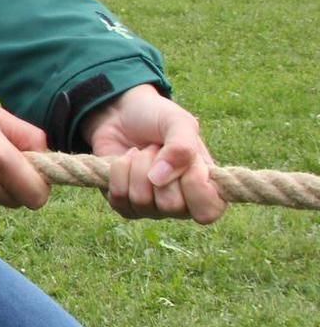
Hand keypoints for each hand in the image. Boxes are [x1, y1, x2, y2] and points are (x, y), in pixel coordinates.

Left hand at [80, 83, 223, 223]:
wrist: (120, 114)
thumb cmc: (157, 119)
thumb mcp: (178, 122)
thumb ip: (182, 146)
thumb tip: (159, 179)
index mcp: (206, 186)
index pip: (208, 212)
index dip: (196, 187)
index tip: (190, 161)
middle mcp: (182, 203)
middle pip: (171, 206)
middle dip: (159, 167)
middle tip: (158, 148)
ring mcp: (152, 207)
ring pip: (141, 200)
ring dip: (138, 166)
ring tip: (143, 151)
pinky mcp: (125, 204)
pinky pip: (119, 198)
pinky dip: (119, 171)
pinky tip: (127, 159)